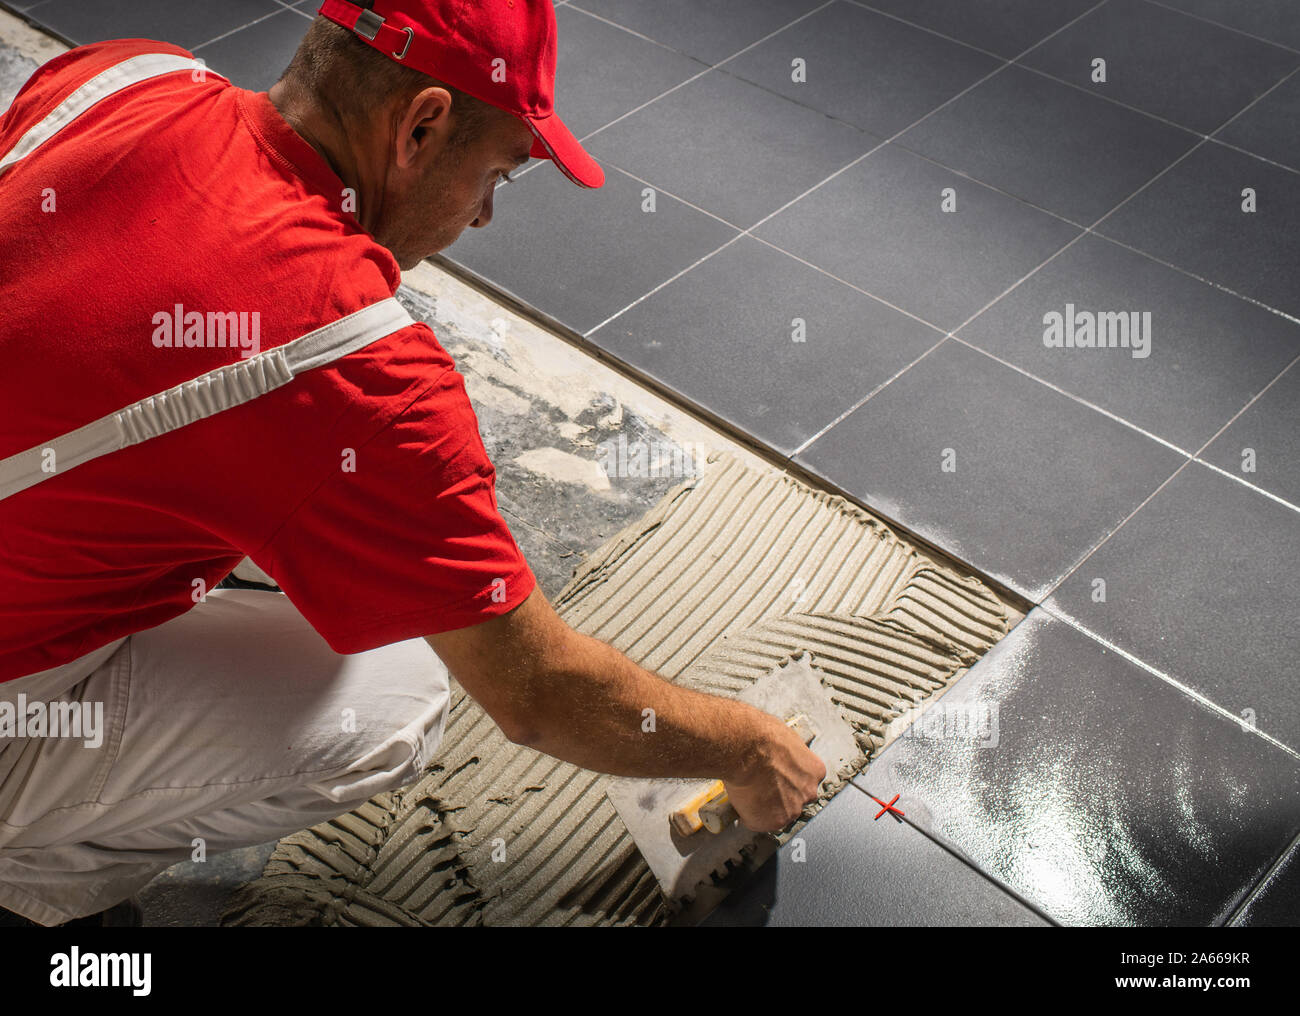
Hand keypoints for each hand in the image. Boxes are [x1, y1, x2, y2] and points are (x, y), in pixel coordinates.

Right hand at [723, 712, 825, 832]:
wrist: (745, 747)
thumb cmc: (761, 736)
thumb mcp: (784, 738)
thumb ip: (787, 754)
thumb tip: (778, 754)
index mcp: (814, 771)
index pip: (805, 782)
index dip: (789, 781)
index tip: (778, 779)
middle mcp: (808, 792)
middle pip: (795, 800)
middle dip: (780, 796)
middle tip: (762, 786)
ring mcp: (792, 809)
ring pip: (778, 813)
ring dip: (765, 808)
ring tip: (748, 793)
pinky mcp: (772, 821)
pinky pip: (757, 822)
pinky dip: (748, 816)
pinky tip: (741, 802)